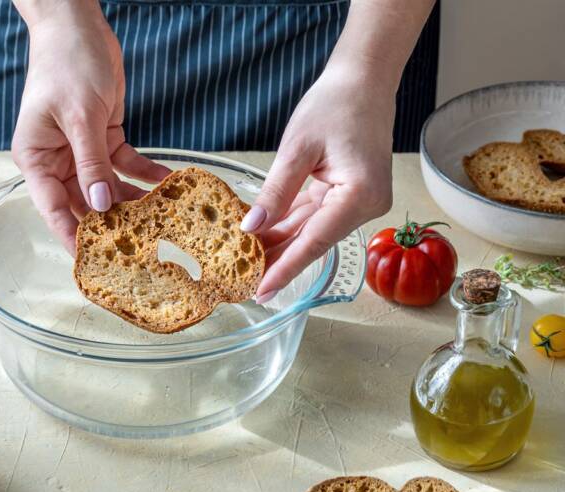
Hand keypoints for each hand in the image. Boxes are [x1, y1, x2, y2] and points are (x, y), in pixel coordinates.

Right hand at [11, 3, 168, 253]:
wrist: (77, 27)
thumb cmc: (65, 64)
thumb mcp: (80, 116)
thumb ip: (91, 162)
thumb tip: (100, 204)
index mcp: (36, 158)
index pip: (52, 207)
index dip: (71, 236)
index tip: (90, 261)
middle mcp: (57, 160)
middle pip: (82, 203)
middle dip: (109, 222)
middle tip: (138, 245)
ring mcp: (81, 152)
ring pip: (107, 188)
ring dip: (132, 201)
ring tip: (160, 218)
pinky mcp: (104, 139)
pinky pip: (125, 165)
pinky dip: (145, 173)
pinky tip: (167, 183)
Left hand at [240, 68, 394, 302]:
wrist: (363, 81)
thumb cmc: (336, 105)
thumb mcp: (298, 148)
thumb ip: (275, 192)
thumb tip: (250, 228)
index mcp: (360, 195)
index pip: (314, 241)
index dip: (285, 268)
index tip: (262, 291)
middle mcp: (366, 206)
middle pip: (313, 242)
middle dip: (278, 262)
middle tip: (244, 285)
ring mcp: (359, 203)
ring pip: (311, 232)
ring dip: (280, 246)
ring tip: (246, 265)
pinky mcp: (348, 196)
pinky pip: (313, 217)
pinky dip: (288, 227)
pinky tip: (262, 239)